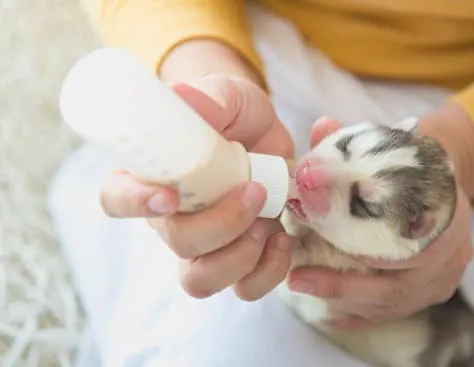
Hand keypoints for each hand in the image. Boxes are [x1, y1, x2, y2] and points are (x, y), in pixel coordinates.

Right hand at [100, 75, 295, 300]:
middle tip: (255, 192)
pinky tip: (282, 239)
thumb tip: (186, 100)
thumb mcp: (227, 95)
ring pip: (202, 280)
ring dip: (240, 257)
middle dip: (219, 225)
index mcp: (154, 176)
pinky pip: (244, 288)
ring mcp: (207, 243)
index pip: (116, 199)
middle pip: (177, 243)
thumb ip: (208, 98)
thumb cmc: (235, 112)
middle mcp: (174, 216)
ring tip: (269, 221)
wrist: (268, 133)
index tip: (169, 196)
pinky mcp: (241, 257)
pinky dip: (268, 272)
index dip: (134, 204)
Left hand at [286, 116, 473, 328]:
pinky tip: (332, 314)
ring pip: (392, 304)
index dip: (365, 255)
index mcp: (445, 218)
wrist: (444, 184)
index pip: (407, 249)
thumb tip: (321, 126)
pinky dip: (362, 314)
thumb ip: (354, 142)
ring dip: (346, 302)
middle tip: (297, 279)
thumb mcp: (387, 151)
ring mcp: (442, 280)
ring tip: (305, 290)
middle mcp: (450, 257)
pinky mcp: (431, 293)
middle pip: (396, 285)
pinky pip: (395, 312)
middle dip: (343, 286)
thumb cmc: (410, 169)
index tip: (324, 252)